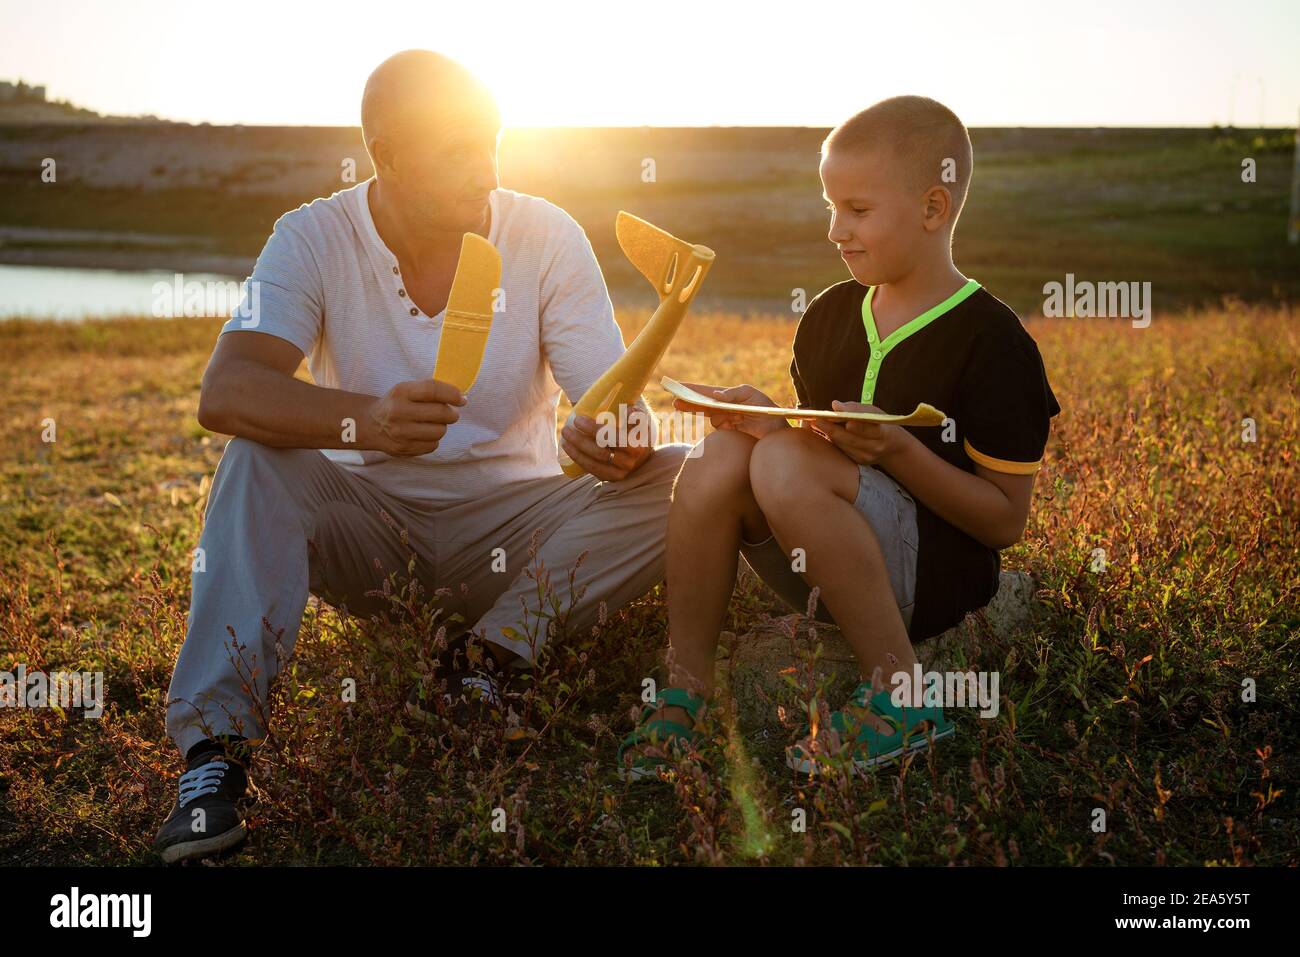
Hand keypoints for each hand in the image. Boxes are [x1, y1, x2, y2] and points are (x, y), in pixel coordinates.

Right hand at [366, 378, 464, 455]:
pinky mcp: (404, 449)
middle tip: (451, 413)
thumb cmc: (397, 404)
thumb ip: (430, 390)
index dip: (452, 394)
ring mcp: (400, 432)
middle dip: (452, 413)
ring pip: (439, 431)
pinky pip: (433, 445)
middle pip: (440, 413)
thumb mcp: (407, 390)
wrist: (372, 425)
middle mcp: (399, 412)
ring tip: (433, 423)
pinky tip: (423, 434)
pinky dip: (433, 439)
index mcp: (401, 392)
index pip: (432, 390)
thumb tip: (460, 398)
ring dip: (441, 427)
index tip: (461, 399)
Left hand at [561, 402, 654, 480]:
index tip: (578, 419)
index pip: (613, 438)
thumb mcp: (641, 423)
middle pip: (601, 452)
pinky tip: (569, 449)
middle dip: (580, 440)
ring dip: (576, 451)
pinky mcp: (610, 478)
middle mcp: (629, 461)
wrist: (641, 456)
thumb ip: (636, 415)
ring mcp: (619, 472)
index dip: (594, 429)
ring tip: (565, 437)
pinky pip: (592, 470)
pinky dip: (578, 459)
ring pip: (594, 463)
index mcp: (637, 445)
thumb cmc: (636, 433)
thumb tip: (628, 410)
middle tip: (567, 428)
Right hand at [671, 382, 787, 439]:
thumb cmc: (765, 408)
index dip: (691, 390)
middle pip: (701, 405)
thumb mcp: (751, 396)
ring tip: (729, 415)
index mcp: (728, 396)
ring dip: (715, 415)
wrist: (776, 431)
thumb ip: (734, 393)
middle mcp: (724, 408)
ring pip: (711, 417)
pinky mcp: (728, 433)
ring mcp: (725, 421)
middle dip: (689, 403)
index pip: (706, 392)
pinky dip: (724, 425)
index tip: (676, 387)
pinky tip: (735, 425)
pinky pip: (719, 428)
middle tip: (675, 403)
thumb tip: (715, 395)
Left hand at [814, 399, 909, 465]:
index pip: (864, 427)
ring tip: (814, 423)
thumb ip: (855, 408)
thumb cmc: (879, 423)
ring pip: (843, 444)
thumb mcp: (873, 412)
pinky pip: (842, 449)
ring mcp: (866, 457)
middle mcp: (875, 447)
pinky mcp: (859, 462)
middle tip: (814, 419)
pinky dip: (833, 440)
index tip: (831, 413)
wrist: (892, 447)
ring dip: (828, 434)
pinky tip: (823, 432)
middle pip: (849, 438)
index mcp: (882, 432)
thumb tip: (835, 405)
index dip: (848, 420)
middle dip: (830, 428)